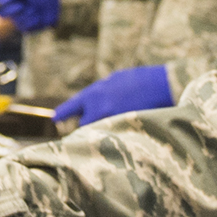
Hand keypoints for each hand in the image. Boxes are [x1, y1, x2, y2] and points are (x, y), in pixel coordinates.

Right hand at [0, 0, 58, 31]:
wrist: (54, 3)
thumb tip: (0, 2)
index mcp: (7, 1)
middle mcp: (10, 12)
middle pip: (2, 14)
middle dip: (11, 10)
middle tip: (21, 5)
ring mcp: (17, 21)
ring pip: (16, 19)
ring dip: (27, 12)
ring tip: (34, 8)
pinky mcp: (26, 29)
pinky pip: (25, 25)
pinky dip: (33, 18)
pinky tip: (38, 15)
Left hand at [52, 64, 171, 125]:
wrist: (161, 85)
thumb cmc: (139, 80)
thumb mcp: (114, 80)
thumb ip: (100, 93)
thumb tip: (92, 104)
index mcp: (94, 93)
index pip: (72, 107)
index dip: (63, 113)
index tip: (55, 118)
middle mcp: (98, 109)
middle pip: (84, 125)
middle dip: (88, 125)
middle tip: (95, 123)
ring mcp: (110, 121)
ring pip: (98, 131)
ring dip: (102, 130)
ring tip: (114, 127)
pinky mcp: (122, 130)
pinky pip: (112, 136)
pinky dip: (115, 134)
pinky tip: (123, 131)